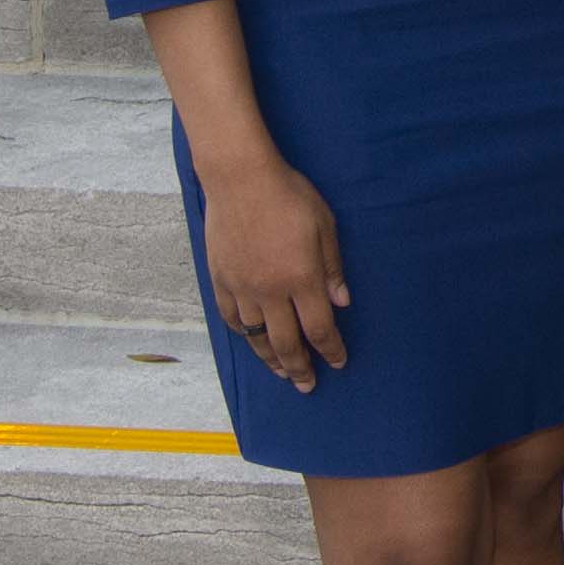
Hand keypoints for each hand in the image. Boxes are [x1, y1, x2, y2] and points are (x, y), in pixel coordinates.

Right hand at [196, 154, 347, 392]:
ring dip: (270, 359)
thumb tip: (342, 302)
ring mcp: (242, 287)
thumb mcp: (325, 226)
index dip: (330, 349)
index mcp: (301, 278)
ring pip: (256, 336)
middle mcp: (270, 290)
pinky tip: (251, 341)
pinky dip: (243, 334)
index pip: (319, 328)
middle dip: (300, 368)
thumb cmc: (290, 196)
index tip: (339, 362)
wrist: (241, 180)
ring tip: (282, 373)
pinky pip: (232, 317)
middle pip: (286, 342)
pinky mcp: (221, 279)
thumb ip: (332, 268)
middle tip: (308, 385)